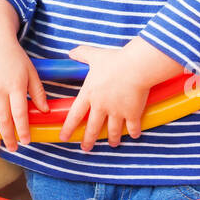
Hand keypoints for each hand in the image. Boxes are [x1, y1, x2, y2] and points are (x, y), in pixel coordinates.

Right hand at [0, 31, 48, 151]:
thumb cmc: (15, 57)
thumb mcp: (31, 71)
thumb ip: (38, 92)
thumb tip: (45, 111)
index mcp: (15, 85)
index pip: (20, 113)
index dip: (23, 130)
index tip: (26, 141)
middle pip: (3, 119)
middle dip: (8, 137)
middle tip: (12, 148)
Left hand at [59, 40, 179, 149]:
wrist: (135, 67)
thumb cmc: (114, 60)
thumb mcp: (94, 55)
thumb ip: (81, 54)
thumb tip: (70, 52)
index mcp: (89, 95)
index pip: (75, 115)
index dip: (68, 128)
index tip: (64, 137)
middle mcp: (101, 107)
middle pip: (93, 128)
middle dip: (88, 140)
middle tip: (85, 148)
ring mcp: (117, 112)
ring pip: (112, 131)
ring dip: (112, 139)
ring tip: (112, 144)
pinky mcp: (132, 114)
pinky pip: (132, 127)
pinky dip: (133, 132)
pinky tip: (133, 135)